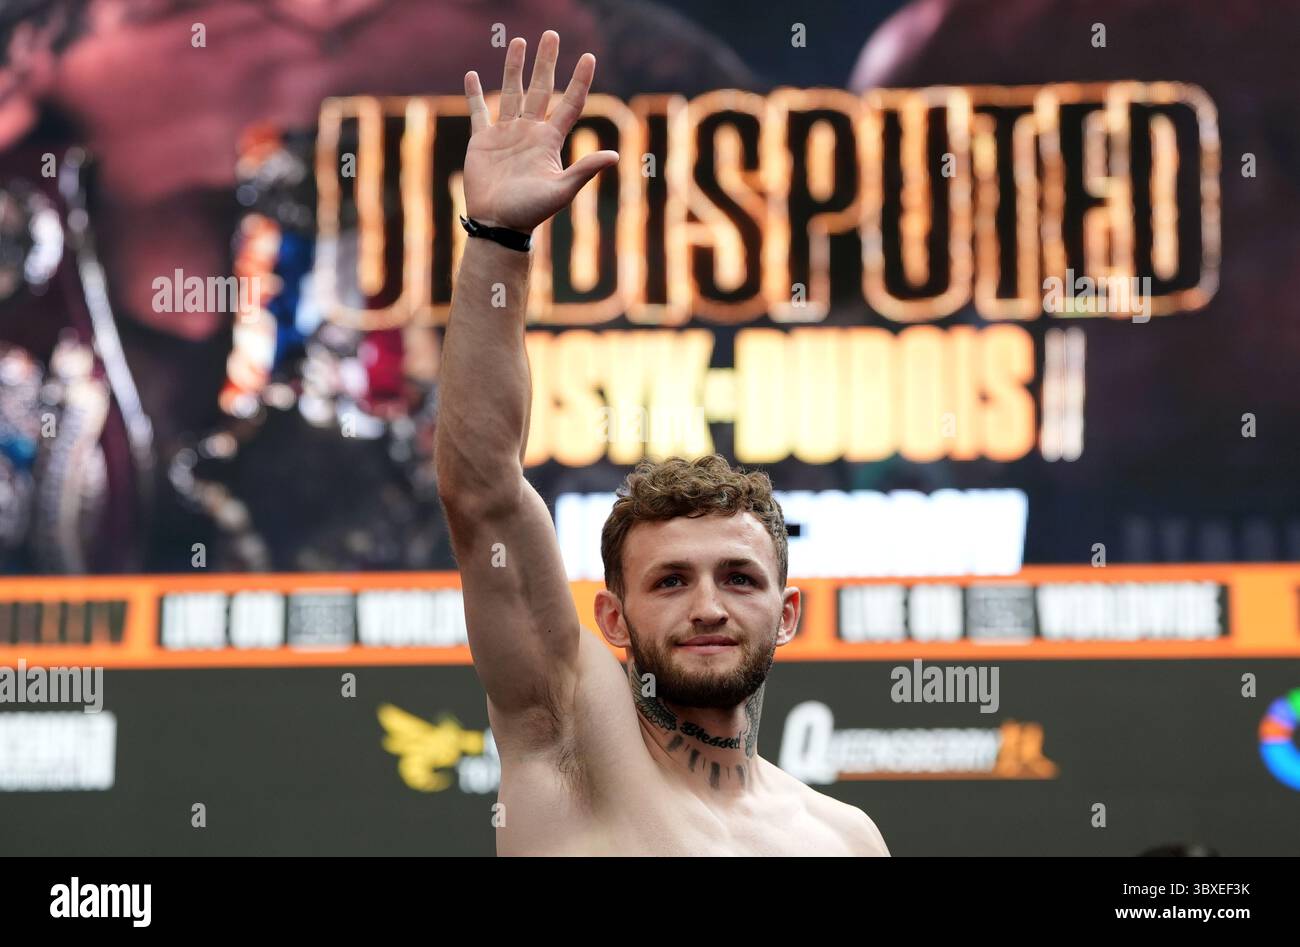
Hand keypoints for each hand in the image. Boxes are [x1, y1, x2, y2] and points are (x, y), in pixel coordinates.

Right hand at [462, 31, 618, 232]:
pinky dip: (475, 94)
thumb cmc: (530, 211)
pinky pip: (479, 111)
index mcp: (549, 140)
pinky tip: (473, 75)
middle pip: (540, 88)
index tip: (588, 56)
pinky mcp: (482, 140)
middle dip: (546, 62)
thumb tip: (615, 156)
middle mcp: (530, 131)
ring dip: (514, 68)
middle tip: (551, 35)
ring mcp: (506, 133)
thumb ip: (584, 170)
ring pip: (512, 92)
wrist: (497, 224)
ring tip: (519, 41)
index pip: (570, 103)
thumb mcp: (561, 190)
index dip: (579, 80)